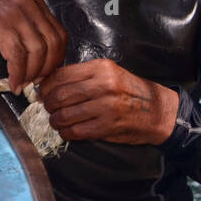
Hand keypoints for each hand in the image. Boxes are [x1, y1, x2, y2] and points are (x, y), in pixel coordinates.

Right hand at [0, 0, 67, 93]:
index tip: (46, 73)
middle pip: (52, 44)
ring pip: (36, 51)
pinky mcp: (0, 26)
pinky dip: (17, 74)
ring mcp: (15, 16)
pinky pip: (17, 56)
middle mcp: (29, 8)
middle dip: (46, 69)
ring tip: (21, 84)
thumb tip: (39, 64)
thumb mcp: (11, 17)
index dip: (56, 59)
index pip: (59, 35)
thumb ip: (27, 33)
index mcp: (35, 5)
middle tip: (35, 82)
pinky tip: (12, 82)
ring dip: (31, 74)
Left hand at [37, 59, 178, 145]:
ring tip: (57, 120)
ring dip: (55, 120)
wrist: (157, 111)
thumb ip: (82, 76)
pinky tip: (67, 130)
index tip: (42, 91)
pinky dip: (66, 132)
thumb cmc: (130, 91)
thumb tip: (48, 85)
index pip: (61, 75)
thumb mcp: (109, 74)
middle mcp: (103, 85)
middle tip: (47, 107)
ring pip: (64, 115)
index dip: (46, 85)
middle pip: (59, 95)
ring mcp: (105, 106)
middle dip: (48, 104)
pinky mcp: (107, 126)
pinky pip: (75, 131)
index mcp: (101, 68)